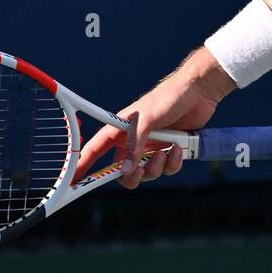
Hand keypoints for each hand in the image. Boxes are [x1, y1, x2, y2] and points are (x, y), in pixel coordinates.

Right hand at [74, 48, 235, 190]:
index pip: (95, 150)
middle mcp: (133, 141)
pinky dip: (173, 163)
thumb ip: (135, 145)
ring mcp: (151, 147)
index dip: (83, 165)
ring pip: (146, 173)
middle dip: (132, 176)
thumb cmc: (168, 98)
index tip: (73, 180)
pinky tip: (179, 148)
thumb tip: (126, 171)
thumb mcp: (147, 120)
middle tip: (140, 170)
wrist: (198, 91)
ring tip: (167, 151)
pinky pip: (166, 169)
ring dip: (157, 167)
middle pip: (123, 172)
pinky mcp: (169, 150)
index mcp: (120, 129)